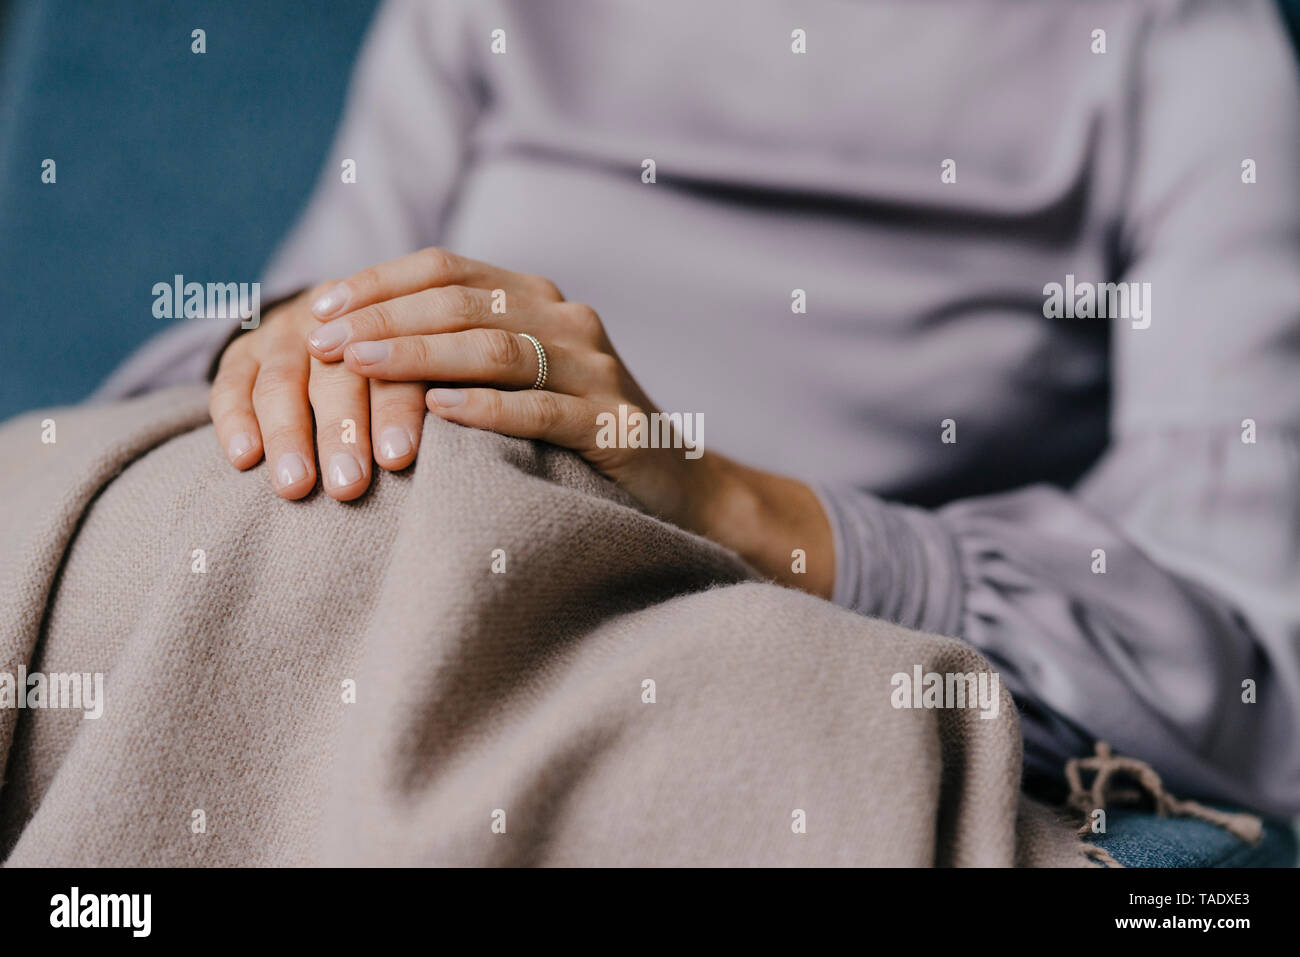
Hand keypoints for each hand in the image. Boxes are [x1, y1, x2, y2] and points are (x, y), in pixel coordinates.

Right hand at [209, 282, 427, 500]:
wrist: (337, 327)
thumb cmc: (401, 373)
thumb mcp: (428, 370)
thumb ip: (440, 396)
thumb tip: (459, 426)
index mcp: (390, 326)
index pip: (393, 366)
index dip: (396, 410)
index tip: (398, 458)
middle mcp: (335, 325)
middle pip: (336, 375)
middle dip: (342, 432)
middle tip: (349, 484)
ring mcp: (284, 335)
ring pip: (282, 381)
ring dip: (287, 434)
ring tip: (296, 484)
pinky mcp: (243, 351)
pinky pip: (230, 384)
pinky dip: (234, 420)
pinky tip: (244, 457)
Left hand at [304, 248, 834, 594]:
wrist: (677, 486)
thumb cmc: (576, 435)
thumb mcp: (523, 377)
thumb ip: (463, 347)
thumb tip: (360, 337)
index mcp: (539, 300)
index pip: (447, 268)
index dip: (379, 283)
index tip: (319, 308)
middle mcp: (568, 322)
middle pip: (462, 302)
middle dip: (383, 318)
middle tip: (322, 341)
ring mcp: (596, 372)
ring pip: (494, 348)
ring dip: (419, 354)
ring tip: (358, 366)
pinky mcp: (614, 426)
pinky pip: (541, 410)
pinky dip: (485, 408)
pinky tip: (436, 411)